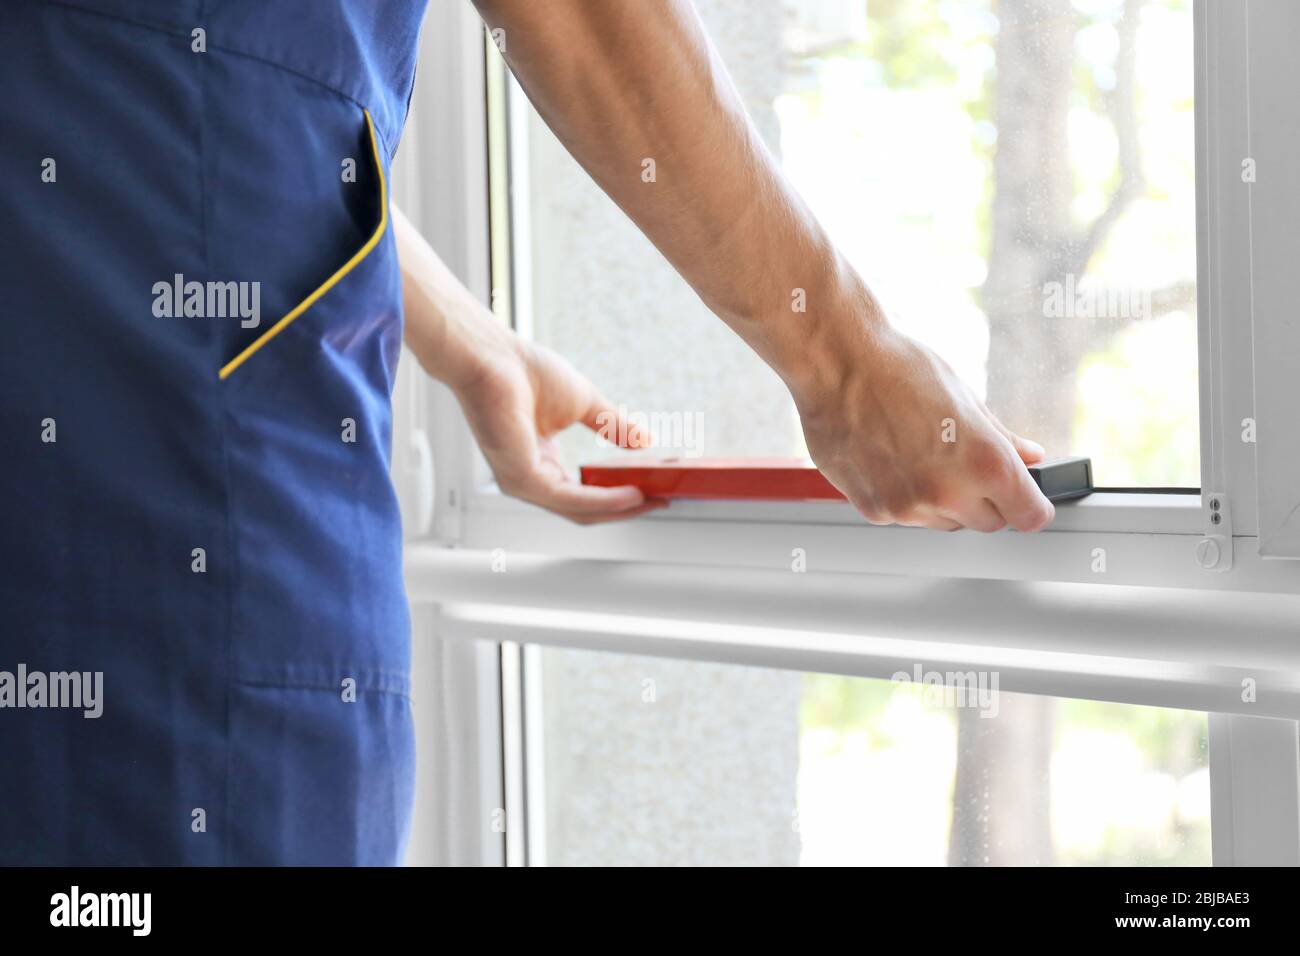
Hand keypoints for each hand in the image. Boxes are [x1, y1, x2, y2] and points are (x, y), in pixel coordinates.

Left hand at [455, 336, 665, 523]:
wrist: (494, 357)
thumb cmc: (525, 372)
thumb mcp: (584, 403)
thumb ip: (614, 427)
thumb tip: (646, 442)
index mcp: (541, 462)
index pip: (584, 494)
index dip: (620, 496)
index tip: (653, 490)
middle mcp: (530, 479)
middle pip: (586, 510)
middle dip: (626, 509)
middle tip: (661, 501)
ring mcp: (523, 483)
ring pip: (580, 510)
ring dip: (621, 508)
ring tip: (653, 500)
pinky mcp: (521, 479)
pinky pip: (570, 499)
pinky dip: (604, 500)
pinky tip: (630, 494)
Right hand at [795, 321, 1054, 532]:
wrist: (836, 365)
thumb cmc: (898, 369)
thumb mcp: (965, 398)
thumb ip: (1001, 440)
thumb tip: (1028, 457)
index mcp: (985, 464)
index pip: (1029, 516)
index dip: (1030, 505)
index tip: (1025, 498)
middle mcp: (949, 494)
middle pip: (988, 523)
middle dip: (986, 500)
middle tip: (964, 463)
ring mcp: (908, 507)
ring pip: (944, 521)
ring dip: (942, 501)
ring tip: (919, 453)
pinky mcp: (874, 510)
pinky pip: (905, 516)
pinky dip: (905, 496)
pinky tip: (891, 459)